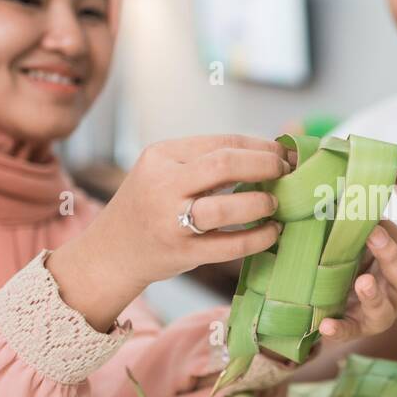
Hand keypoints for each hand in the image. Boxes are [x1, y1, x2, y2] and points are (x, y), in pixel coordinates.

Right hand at [48, 135, 289, 329]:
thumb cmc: (149, 207)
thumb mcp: (164, 172)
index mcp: (161, 156)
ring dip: (260, 203)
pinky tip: (271, 232)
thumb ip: (205, 162)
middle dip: (264, 166)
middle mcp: (163, 185)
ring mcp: (170, 221)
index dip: (260, 146)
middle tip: (285, 173)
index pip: (221, 143)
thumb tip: (268, 154)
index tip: (283, 153)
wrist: (111, 252)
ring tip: (275, 203)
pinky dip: (258, 238)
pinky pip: (229, 245)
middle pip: (224, 165)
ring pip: (225, 207)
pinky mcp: (182, 254)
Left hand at [317, 220, 396, 344]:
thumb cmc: (356, 257)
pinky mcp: (357, 329)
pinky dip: (340, 330)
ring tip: (362, 283)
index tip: (374, 221)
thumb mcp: (362, 234)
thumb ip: (370, 209)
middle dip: (392, 258)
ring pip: (385, 312)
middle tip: (374, 236)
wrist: (338, 295)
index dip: (394, 236)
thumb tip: (393, 163)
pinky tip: (326, 326)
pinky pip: (351, 332)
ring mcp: (380, 313)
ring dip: (374, 297)